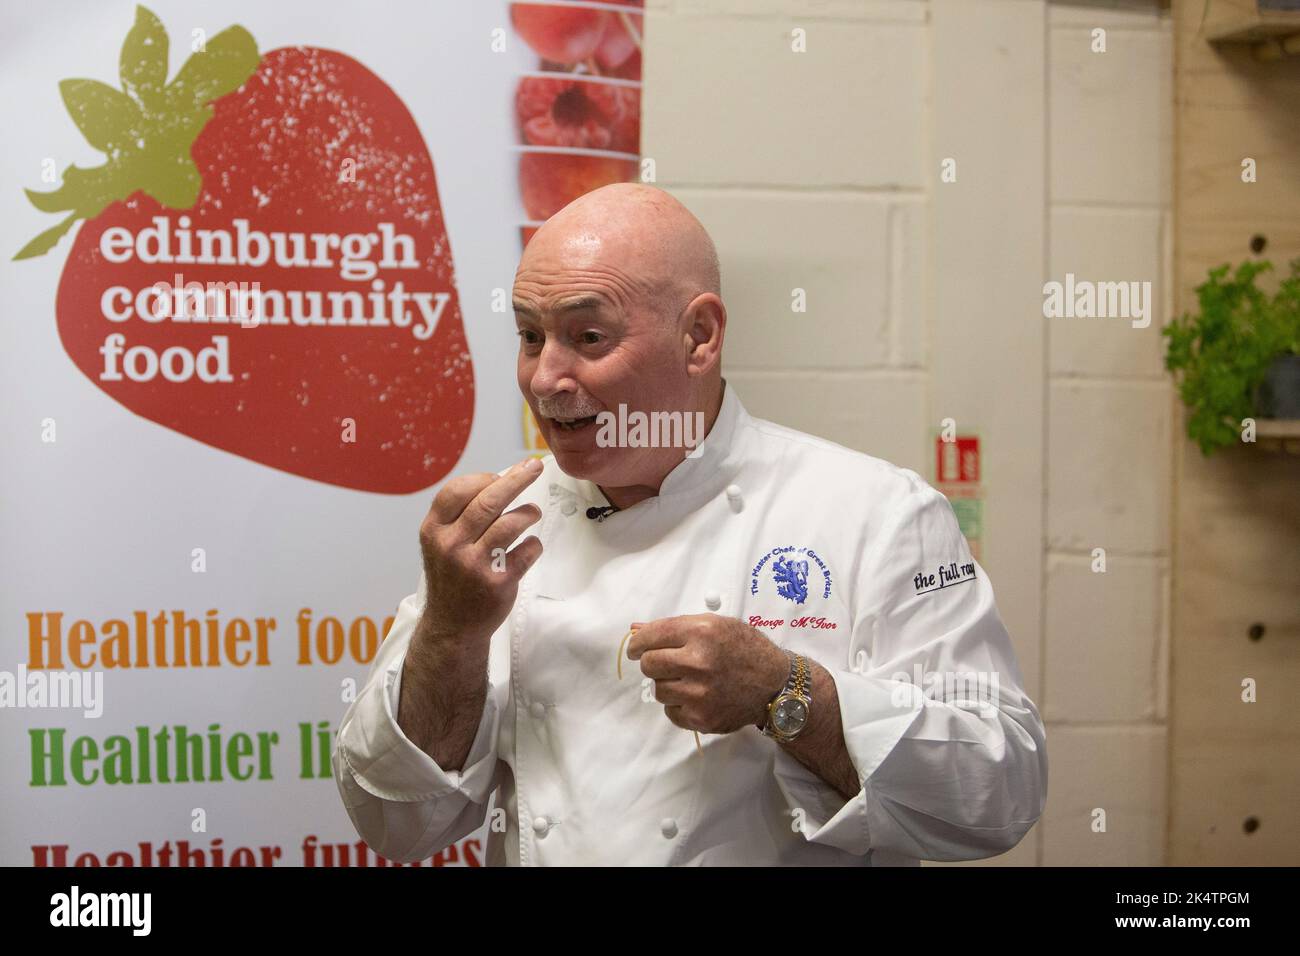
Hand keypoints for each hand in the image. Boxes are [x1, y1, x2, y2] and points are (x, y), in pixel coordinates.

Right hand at [417, 459, 544, 644]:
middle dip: (516, 479)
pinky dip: (533, 544)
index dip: (483, 478)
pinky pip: (526, 550)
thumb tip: (500, 480)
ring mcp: (474, 565)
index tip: (501, 476)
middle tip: (534, 467)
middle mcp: (450, 546)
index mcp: (433, 531)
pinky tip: (529, 546)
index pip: (457, 490)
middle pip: (488, 501)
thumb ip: (460, 515)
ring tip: (532, 513)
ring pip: (511, 523)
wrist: (453, 626)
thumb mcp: (440, 543)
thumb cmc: (452, 576)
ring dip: (528, 512)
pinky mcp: (498, 583)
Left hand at [625, 614, 789, 734]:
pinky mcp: (702, 718)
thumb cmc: (746, 649)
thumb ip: (674, 627)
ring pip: (658, 689)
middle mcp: (699, 662)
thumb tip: (636, 630)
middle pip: (649, 664)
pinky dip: (679, 704)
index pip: (651, 636)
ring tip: (690, 679)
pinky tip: (697, 696)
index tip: (636, 648)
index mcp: (702, 632)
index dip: (638, 643)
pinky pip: (671, 711)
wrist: (775, 685)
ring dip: (668, 684)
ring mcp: (700, 693)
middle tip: (665, 663)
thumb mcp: (715, 626)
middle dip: (652, 662)